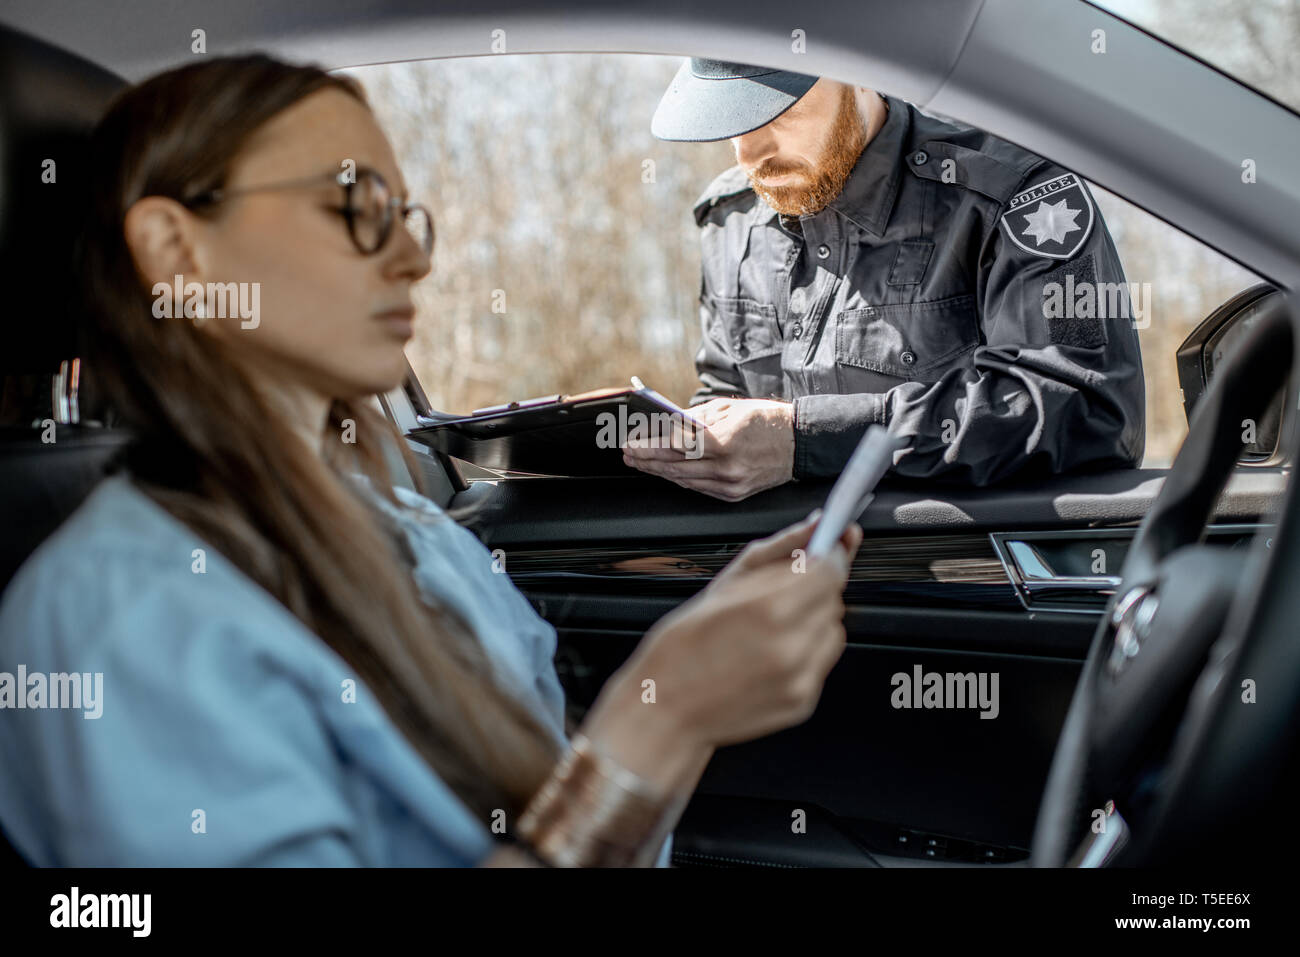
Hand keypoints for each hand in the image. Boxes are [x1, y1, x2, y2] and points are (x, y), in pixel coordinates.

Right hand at [581, 514, 863, 789]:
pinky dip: (805, 652)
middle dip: (814, 589)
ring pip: (833, 630)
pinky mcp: (802, 703)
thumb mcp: (725, 583)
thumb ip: (779, 549)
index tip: (826, 550)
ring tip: (770, 628)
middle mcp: (792, 647)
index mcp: (770, 609)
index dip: (831, 556)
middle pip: (834, 598)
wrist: (665, 710)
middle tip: (777, 594)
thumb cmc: (683, 646)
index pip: (831, 570)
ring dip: (813, 621)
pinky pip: (821, 663)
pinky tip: (769, 654)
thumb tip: (816, 525)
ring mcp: (800, 679)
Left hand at [622, 397, 794, 501]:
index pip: (675, 446)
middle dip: (647, 461)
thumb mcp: (728, 409)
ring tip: (641, 463)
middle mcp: (726, 468)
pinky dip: (680, 479)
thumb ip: (695, 420)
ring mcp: (730, 485)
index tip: (631, 444)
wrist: (798, 443)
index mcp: (724, 442)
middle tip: (629, 454)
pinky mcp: (734, 494)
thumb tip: (666, 425)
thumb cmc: (764, 421)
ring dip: (659, 471)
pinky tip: (666, 472)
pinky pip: (699, 488)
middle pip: (675, 467)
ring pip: (684, 480)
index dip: (649, 447)